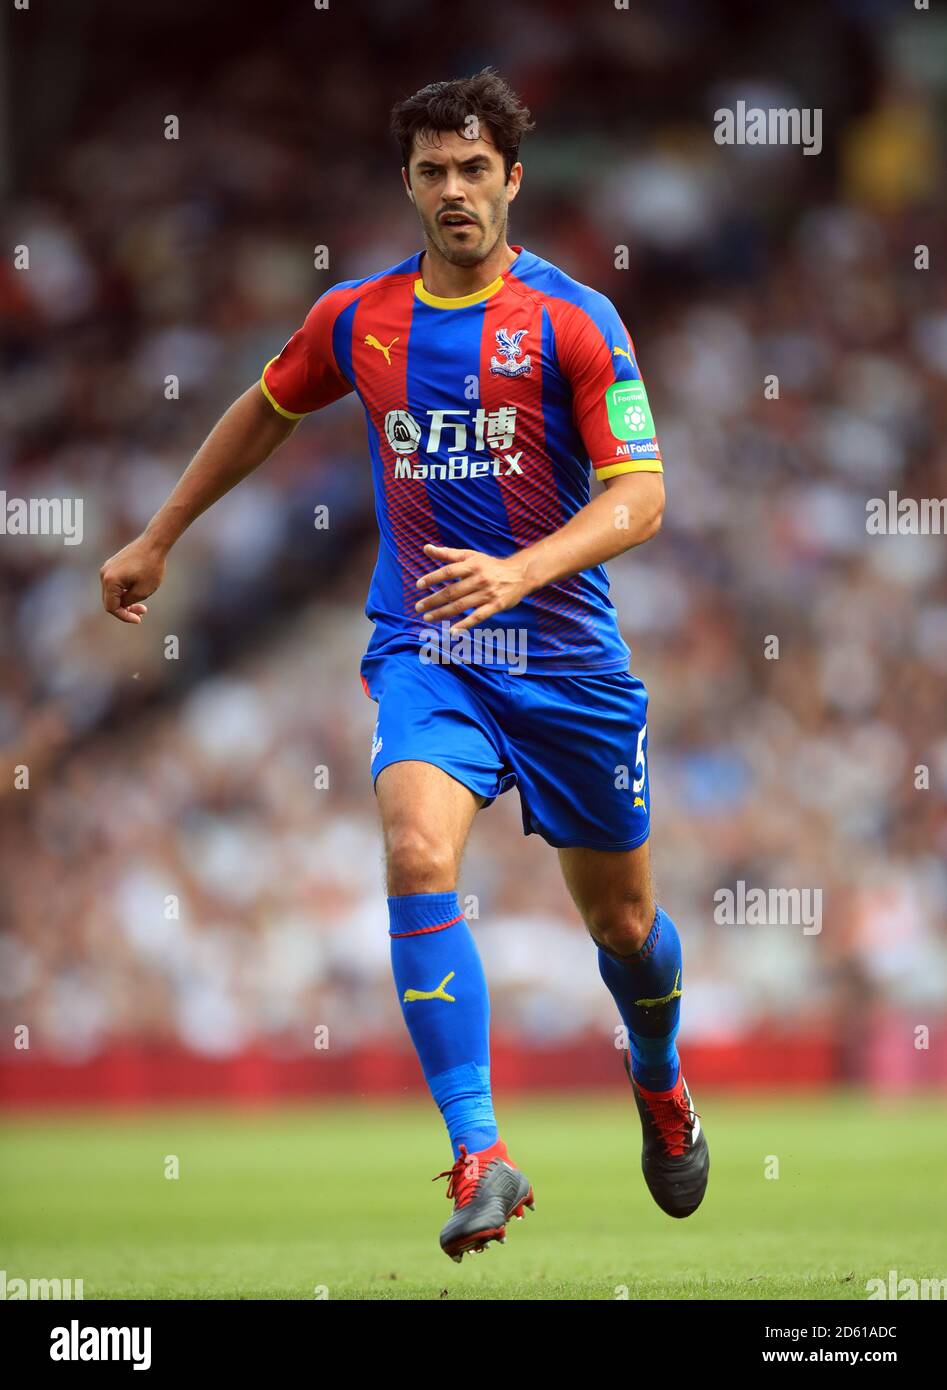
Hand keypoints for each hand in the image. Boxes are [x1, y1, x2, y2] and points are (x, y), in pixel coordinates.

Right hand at [100, 534, 166, 623]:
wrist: (154, 543)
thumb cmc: (151, 566)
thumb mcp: (143, 591)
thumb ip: (129, 602)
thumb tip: (122, 606)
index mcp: (110, 581)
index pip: (111, 607)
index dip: (124, 616)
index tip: (138, 620)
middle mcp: (104, 574)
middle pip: (109, 601)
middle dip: (125, 609)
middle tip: (143, 611)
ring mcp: (107, 568)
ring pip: (112, 593)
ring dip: (125, 600)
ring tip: (142, 604)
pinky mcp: (112, 565)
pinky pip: (115, 584)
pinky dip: (124, 591)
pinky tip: (137, 591)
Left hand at [414, 544, 530, 632]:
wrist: (520, 574)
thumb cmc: (489, 565)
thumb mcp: (470, 556)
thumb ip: (448, 553)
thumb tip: (426, 548)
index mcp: (472, 565)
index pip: (448, 571)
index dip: (433, 578)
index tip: (419, 585)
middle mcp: (479, 579)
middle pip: (452, 591)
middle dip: (433, 600)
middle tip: (418, 607)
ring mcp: (487, 594)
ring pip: (461, 605)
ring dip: (443, 613)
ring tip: (428, 617)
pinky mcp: (495, 606)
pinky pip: (477, 617)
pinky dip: (465, 624)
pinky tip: (452, 631)